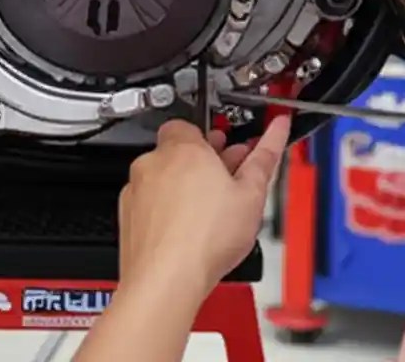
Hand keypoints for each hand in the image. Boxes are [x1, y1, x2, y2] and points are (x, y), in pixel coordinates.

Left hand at [118, 115, 289, 301]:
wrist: (166, 279)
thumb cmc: (204, 239)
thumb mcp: (251, 195)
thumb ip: (265, 157)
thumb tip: (275, 131)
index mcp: (183, 148)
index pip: (194, 125)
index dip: (216, 138)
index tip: (235, 149)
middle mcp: (154, 163)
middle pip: (180, 151)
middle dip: (204, 162)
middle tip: (228, 180)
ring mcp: (137, 189)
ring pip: (164, 178)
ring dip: (184, 186)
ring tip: (212, 209)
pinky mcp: (128, 215)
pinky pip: (150, 202)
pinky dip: (166, 209)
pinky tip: (189, 227)